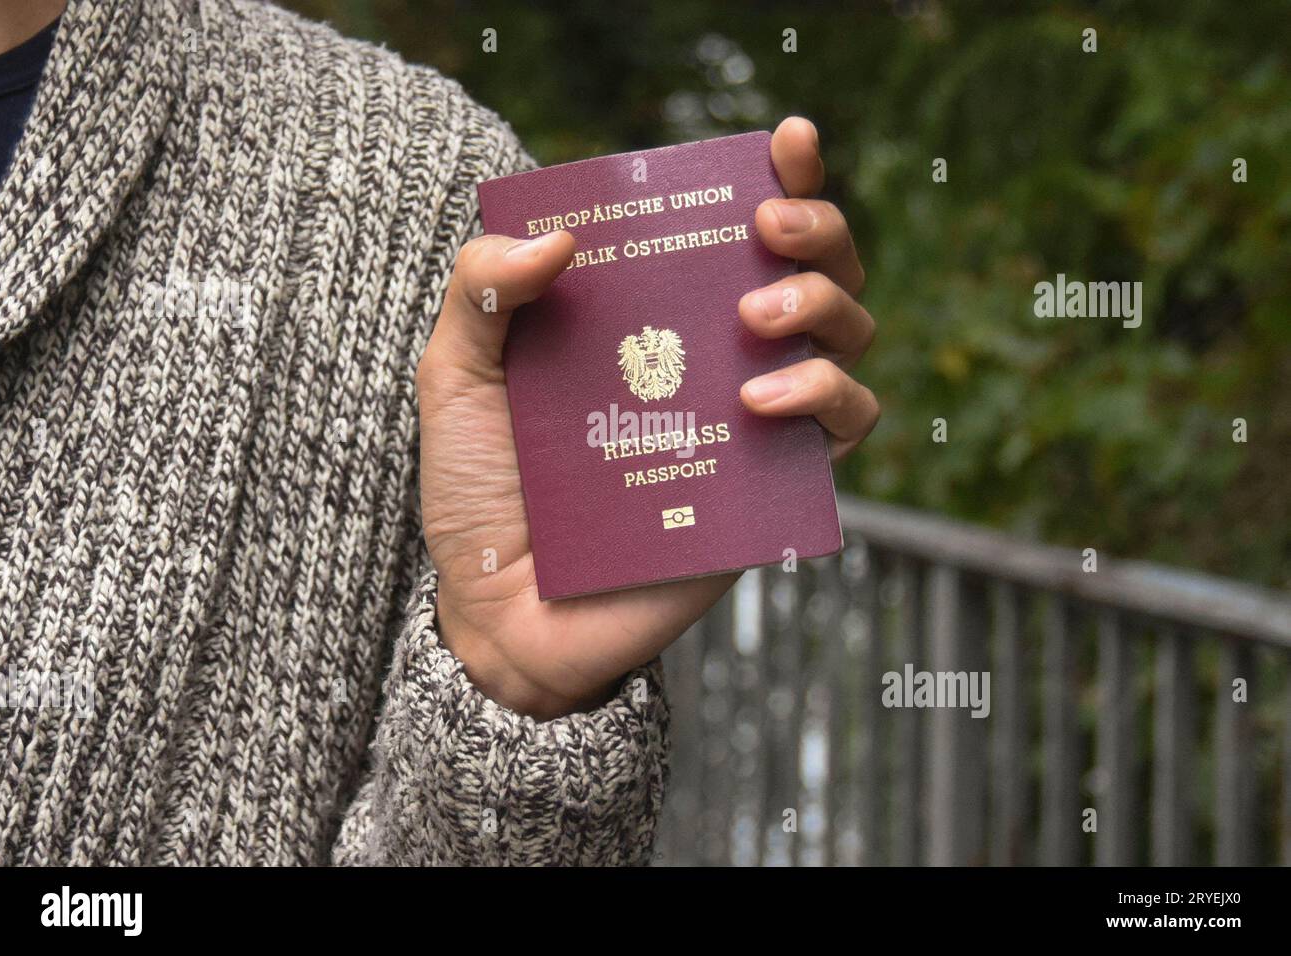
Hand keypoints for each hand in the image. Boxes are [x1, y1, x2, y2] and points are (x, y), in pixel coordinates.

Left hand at [415, 117, 877, 719]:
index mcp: (651, 318)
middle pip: (815, 269)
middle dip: (815, 227)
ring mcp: (750, 423)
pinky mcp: (770, 487)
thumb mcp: (456, 378)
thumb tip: (561, 235)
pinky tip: (756, 404)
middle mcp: (714, 359)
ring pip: (849, 336)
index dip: (781, 177)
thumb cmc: (480, 494)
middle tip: (766, 227)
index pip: (734, 232)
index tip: (789, 139)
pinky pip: (844, 426)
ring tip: (751, 319)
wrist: (500, 613)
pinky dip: (820, 396)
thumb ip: (483, 293)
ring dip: (819, 305)